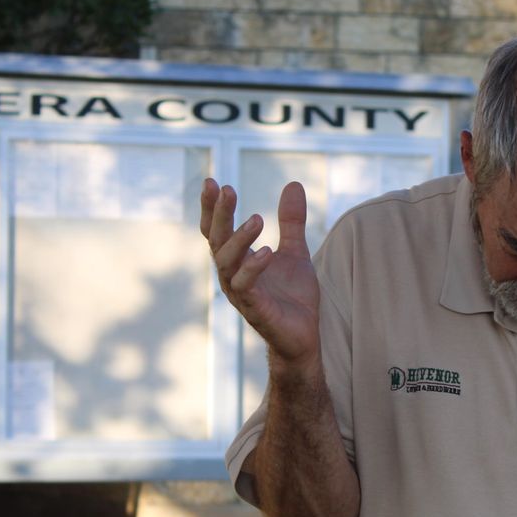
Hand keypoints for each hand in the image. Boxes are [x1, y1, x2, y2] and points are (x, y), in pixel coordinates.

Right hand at [200, 178, 319, 368]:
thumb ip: (291, 221)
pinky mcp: (254, 309)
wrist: (305, 336)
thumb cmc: (293, 296)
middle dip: (219, 214)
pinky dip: (253, 267)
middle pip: (216, 240)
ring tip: (257, 219)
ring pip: (227, 261)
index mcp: (237, 260)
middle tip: (227, 189)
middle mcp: (231, 274)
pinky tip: (267, 252)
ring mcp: (240, 293)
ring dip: (239, 238)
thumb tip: (293, 184)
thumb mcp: (296, 251)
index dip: (211, 207)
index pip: (216, 230)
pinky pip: (246, 286)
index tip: (212, 181)